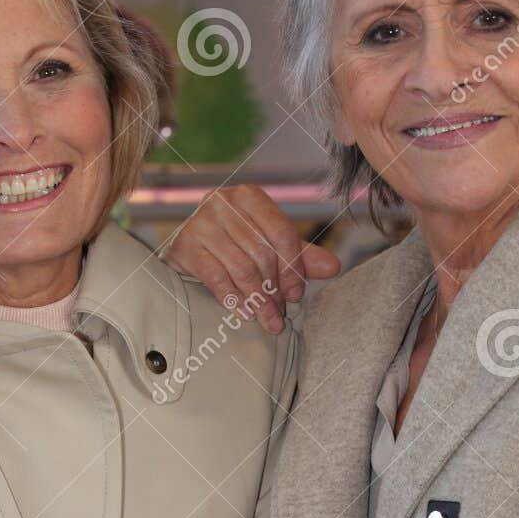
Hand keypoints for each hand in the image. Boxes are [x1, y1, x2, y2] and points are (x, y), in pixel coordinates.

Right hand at [161, 184, 339, 333]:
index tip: (296, 295)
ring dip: (258, 300)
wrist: (185, 252)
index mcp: (249, 196)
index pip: (282, 232)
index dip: (293, 267)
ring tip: (267, 321)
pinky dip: (234, 299)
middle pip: (262, 253)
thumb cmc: (233, 246)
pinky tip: (244, 313)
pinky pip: (217, 278)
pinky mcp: (184, 246)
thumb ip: (300, 256)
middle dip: (274, 289)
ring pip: (242, 268)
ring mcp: (200, 222)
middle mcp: (222, 202)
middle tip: (280, 314)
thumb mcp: (268, 247)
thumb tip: (334, 267)